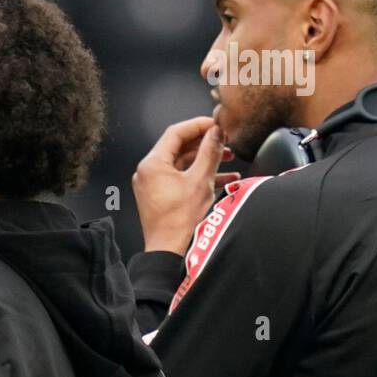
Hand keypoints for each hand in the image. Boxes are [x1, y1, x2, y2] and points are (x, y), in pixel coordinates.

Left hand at [132, 116, 240, 254]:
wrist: (170, 252)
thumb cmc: (181, 221)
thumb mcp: (201, 181)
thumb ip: (210, 153)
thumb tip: (217, 132)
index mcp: (152, 164)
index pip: (176, 132)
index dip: (199, 125)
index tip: (217, 124)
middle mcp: (148, 172)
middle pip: (178, 147)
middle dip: (204, 143)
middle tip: (225, 140)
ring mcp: (152, 184)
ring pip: (181, 163)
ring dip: (205, 159)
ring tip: (228, 157)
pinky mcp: (159, 196)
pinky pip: (179, 178)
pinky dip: (198, 175)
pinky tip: (224, 178)